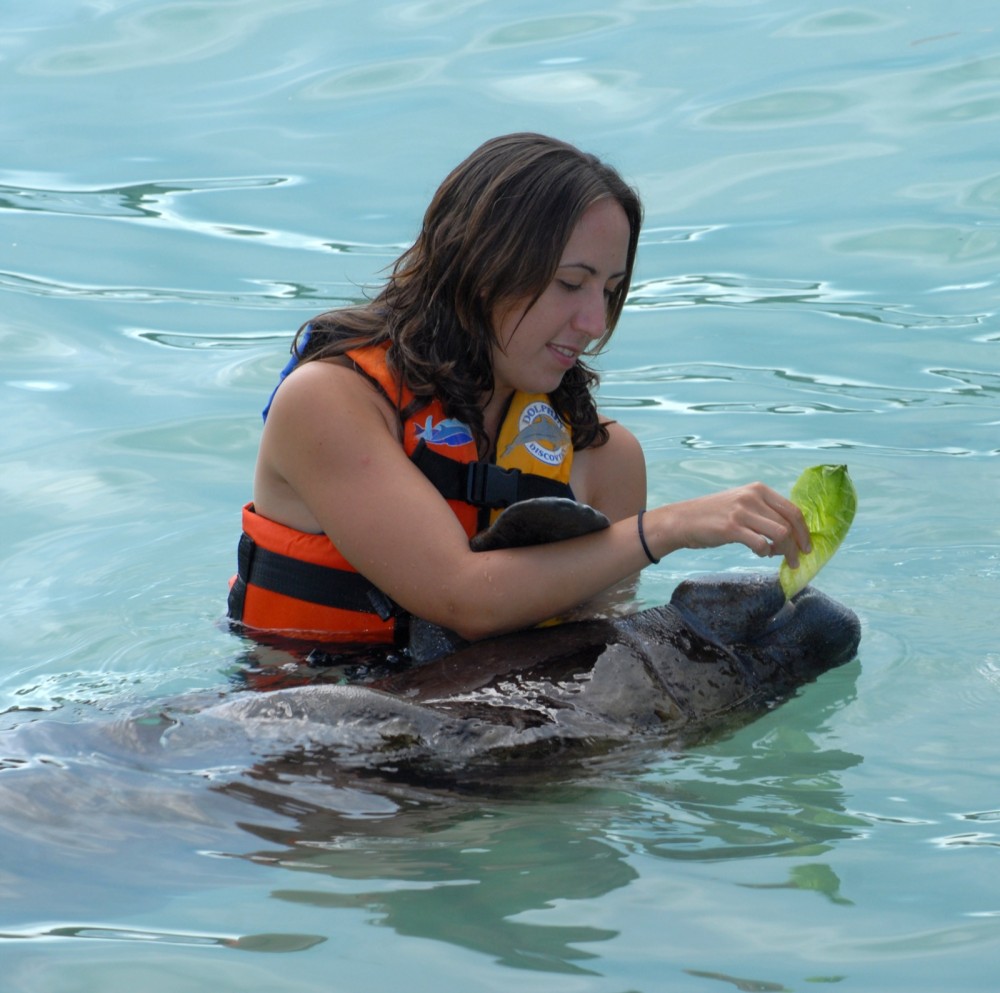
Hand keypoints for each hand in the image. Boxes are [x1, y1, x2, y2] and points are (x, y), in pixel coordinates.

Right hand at [654, 483, 811, 566]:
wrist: (683, 520)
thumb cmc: (713, 515)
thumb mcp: (741, 503)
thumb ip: (763, 511)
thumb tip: (789, 530)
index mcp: (758, 489)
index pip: (793, 510)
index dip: (804, 531)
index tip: (806, 545)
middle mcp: (752, 497)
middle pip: (789, 524)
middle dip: (798, 545)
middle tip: (797, 560)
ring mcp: (742, 512)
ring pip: (780, 534)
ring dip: (786, 551)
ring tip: (783, 560)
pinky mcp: (732, 528)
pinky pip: (761, 544)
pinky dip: (765, 552)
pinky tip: (759, 553)